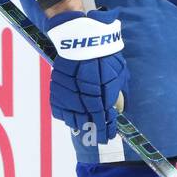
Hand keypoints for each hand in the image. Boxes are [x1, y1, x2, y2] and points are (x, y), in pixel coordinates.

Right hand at [45, 9, 127, 143]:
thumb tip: (119, 109)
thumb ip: (119, 93)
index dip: (107, 129)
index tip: (109, 136)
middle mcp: (84, 97)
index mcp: (102, 93)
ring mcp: (69, 94)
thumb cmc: (104, 54)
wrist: (82, 37)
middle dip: (94, 132)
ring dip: (79, 126)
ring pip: (72, 118)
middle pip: (88, 121)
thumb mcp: (119, 72)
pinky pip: (59, 109)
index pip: (104, 118)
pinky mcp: (57, 89)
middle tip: (97, 139)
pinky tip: (70, 119)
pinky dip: (65, 116)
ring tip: (84, 130)